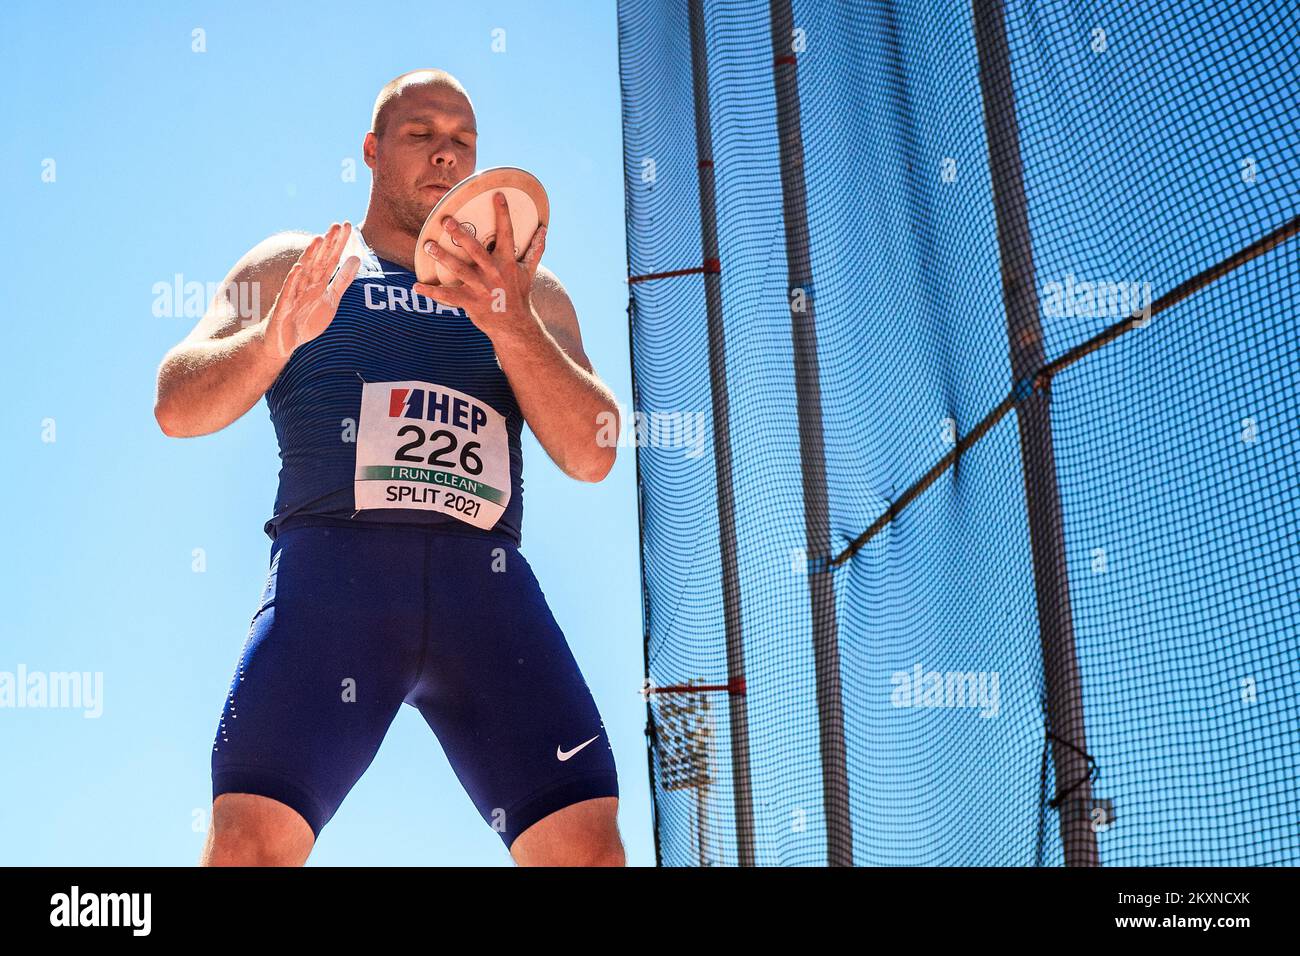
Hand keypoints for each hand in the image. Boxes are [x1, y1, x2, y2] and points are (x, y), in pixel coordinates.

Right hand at [263, 222, 360, 360]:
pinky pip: (289, 292)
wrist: (283, 342)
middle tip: (336, 224)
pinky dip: (293, 280)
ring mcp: (294, 293)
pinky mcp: (283, 306)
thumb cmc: (305, 318)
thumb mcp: (330, 299)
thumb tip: (356, 258)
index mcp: (318, 282)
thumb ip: (342, 280)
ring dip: (310, 256)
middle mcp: (306, 284)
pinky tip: (298, 267)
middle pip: (319, 261)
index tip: (347, 225)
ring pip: (304, 272)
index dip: (338, 243)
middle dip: (327, 244)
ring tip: (318, 239)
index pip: (330, 259)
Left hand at [411, 192, 546, 336]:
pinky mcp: (470, 302)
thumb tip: (544, 230)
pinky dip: (432, 292)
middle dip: (460, 235)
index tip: (496, 195)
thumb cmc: (519, 295)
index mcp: (507, 262)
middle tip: (446, 221)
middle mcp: (494, 273)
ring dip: (442, 257)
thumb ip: (535, 250)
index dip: (503, 214)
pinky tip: (416, 286)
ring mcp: (481, 288)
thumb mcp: (529, 272)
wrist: (515, 325)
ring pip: (459, 269)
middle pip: (475, 250)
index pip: (506, 234)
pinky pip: (448, 296)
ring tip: (428, 245)